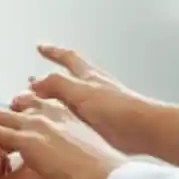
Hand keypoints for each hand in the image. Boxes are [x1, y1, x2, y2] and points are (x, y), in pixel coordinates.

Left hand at [0, 96, 128, 178]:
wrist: (110, 178)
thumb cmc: (105, 174)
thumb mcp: (85, 154)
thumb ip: (67, 153)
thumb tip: (56, 172)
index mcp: (66, 113)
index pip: (33, 103)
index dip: (19, 116)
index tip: (11, 132)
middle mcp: (49, 111)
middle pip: (12, 104)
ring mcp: (37, 123)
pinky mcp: (26, 140)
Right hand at [28, 44, 160, 155]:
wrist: (143, 130)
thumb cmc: (118, 109)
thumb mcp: (82, 93)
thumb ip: (57, 85)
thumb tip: (35, 83)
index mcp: (89, 75)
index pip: (67, 57)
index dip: (52, 52)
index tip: (40, 47)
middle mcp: (93, 87)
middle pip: (70, 74)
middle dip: (53, 73)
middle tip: (36, 75)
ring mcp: (97, 105)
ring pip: (72, 95)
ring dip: (57, 94)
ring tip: (43, 98)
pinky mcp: (100, 123)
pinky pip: (76, 113)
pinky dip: (65, 113)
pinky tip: (61, 121)